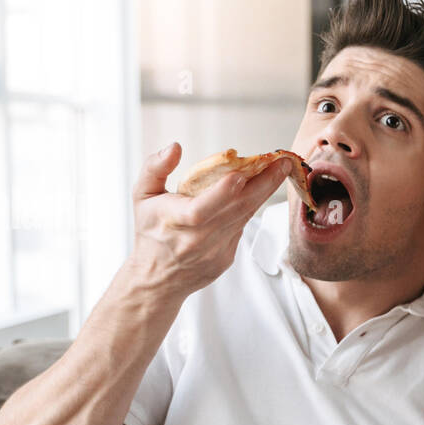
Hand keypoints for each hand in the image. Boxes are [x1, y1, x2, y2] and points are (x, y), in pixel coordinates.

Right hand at [126, 142, 294, 300]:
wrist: (157, 277)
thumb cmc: (150, 231)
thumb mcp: (141, 196)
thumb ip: (154, 168)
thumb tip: (175, 147)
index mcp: (174, 222)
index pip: (201, 210)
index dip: (222, 193)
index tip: (241, 174)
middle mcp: (198, 239)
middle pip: (236, 210)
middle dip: (263, 184)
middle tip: (282, 162)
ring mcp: (215, 251)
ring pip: (245, 216)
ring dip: (264, 192)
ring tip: (279, 170)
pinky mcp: (227, 257)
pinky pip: (241, 227)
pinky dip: (250, 207)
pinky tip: (260, 189)